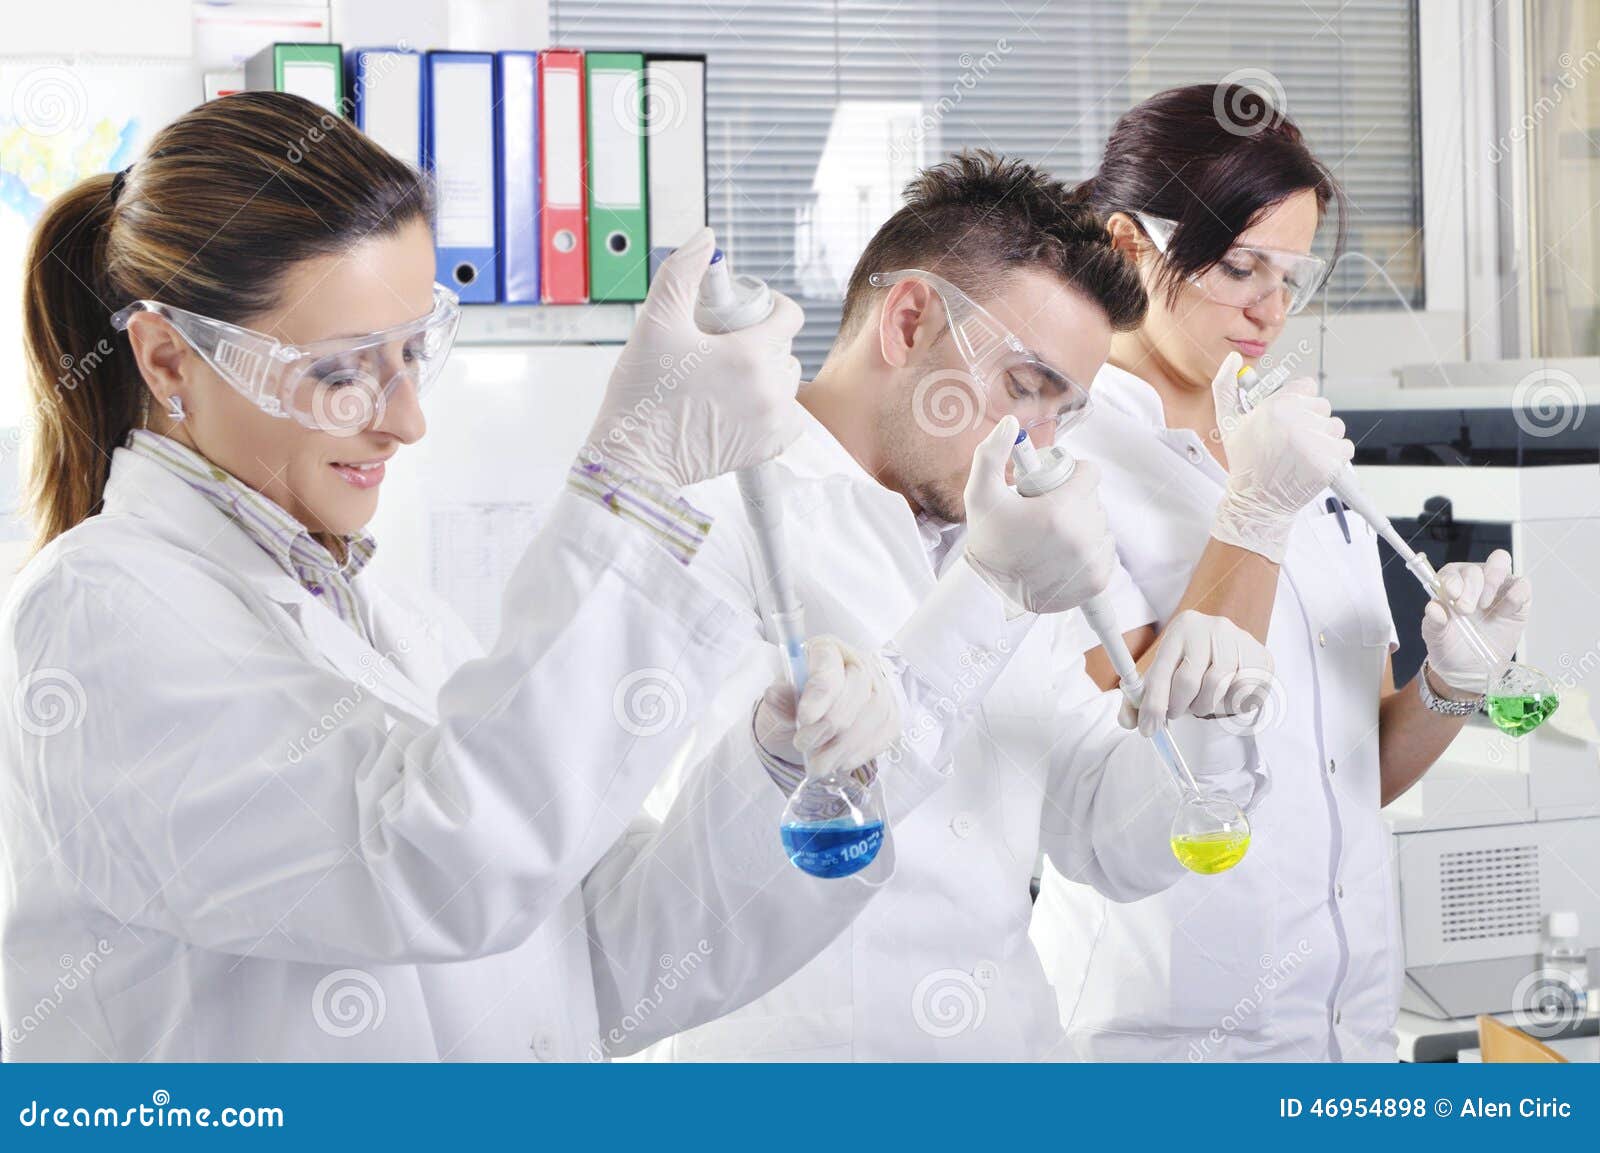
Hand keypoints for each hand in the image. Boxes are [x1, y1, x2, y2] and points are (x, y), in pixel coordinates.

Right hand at [585, 228, 805, 488]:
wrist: (635, 458)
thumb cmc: (641, 396)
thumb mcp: (655, 324)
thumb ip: (681, 273)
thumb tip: (705, 237)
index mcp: (749, 355)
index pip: (789, 316)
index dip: (771, 305)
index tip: (751, 309)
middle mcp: (769, 389)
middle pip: (785, 347)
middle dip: (760, 339)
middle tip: (723, 345)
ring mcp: (772, 421)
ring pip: (786, 380)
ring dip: (766, 372)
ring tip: (728, 376)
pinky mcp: (769, 447)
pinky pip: (789, 416)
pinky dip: (772, 406)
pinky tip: (742, 403)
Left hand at [754, 636, 902, 777]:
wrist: (809, 722)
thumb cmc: (794, 703)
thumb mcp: (779, 700)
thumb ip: (781, 699)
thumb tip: (774, 694)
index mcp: (827, 650)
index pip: (830, 668)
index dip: (820, 694)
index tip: (804, 718)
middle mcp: (858, 663)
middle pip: (857, 690)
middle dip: (830, 723)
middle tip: (802, 745)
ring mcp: (879, 688)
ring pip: (874, 713)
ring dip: (844, 745)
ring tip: (818, 765)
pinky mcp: (889, 714)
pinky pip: (884, 733)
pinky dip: (860, 752)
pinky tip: (838, 763)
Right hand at [962, 417, 1116, 613]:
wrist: (992, 590)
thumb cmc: (986, 538)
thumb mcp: (981, 492)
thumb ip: (992, 452)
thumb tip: (1011, 422)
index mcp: (1060, 510)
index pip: (1089, 473)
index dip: (1072, 474)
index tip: (1054, 485)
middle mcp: (1082, 535)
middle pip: (1093, 500)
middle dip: (1074, 499)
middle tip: (1046, 511)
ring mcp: (1092, 560)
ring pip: (1100, 525)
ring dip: (1083, 523)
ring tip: (1055, 533)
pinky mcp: (1097, 580)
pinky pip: (1106, 550)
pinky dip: (1090, 548)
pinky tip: (1066, 551)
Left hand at [1121, 610, 1275, 736]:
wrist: (1228, 649)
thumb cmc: (1189, 665)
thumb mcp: (1162, 674)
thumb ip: (1140, 699)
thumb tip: (1128, 722)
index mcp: (1182, 629)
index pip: (1162, 671)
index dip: (1154, 704)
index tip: (1148, 728)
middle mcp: (1213, 628)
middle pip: (1190, 680)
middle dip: (1179, 705)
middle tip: (1177, 712)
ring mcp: (1241, 641)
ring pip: (1218, 687)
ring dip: (1205, 705)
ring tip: (1201, 703)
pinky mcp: (1262, 658)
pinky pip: (1245, 692)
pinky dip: (1232, 704)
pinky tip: (1226, 697)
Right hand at [1210, 352, 1354, 563]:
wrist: (1256, 502)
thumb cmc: (1244, 460)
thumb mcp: (1228, 421)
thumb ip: (1225, 386)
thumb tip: (1233, 358)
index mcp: (1276, 407)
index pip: (1307, 387)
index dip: (1297, 402)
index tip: (1286, 418)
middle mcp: (1298, 422)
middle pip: (1323, 406)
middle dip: (1311, 420)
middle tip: (1291, 441)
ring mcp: (1316, 444)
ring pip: (1336, 426)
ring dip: (1324, 438)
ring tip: (1302, 454)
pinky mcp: (1330, 463)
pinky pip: (1345, 447)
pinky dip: (1334, 456)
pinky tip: (1313, 464)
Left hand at [1421, 549, 1531, 694]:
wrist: (1471, 668)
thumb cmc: (1450, 646)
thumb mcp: (1436, 637)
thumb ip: (1433, 623)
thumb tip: (1433, 608)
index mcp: (1450, 586)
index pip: (1452, 571)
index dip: (1452, 579)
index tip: (1451, 594)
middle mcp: (1473, 582)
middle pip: (1475, 568)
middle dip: (1470, 586)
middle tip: (1466, 610)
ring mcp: (1497, 589)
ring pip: (1500, 562)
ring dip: (1492, 580)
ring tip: (1485, 605)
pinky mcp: (1518, 601)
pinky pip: (1522, 585)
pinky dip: (1515, 594)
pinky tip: (1505, 611)